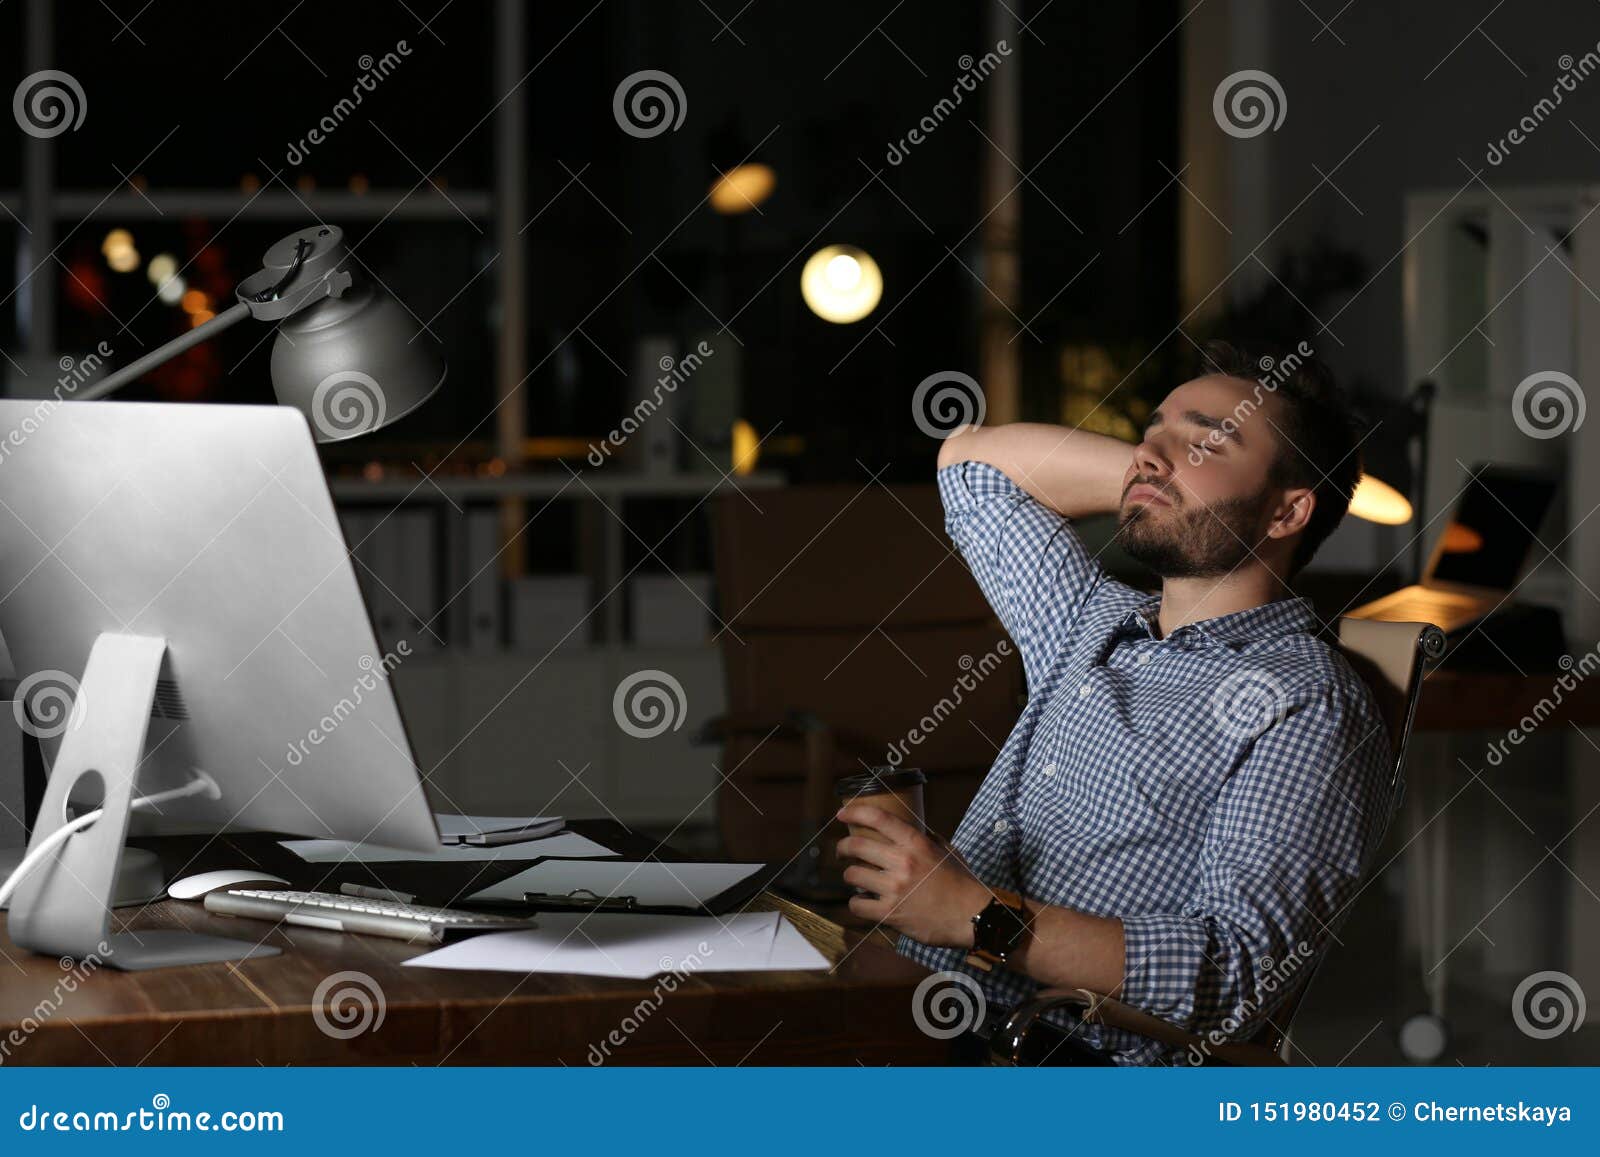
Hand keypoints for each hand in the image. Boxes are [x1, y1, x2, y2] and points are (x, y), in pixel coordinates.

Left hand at [834, 804, 989, 947]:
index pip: (879, 818)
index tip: (842, 814)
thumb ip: (926, 838)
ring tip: (855, 878)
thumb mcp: (947, 851)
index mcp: (916, 843)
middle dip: (842, 847)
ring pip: (852, 874)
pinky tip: (863, 901)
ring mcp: (894, 888)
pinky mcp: (890, 913)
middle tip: (841, 851)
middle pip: (856, 845)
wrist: (972, 916)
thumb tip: (912, 829)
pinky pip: (857, 905)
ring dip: (850, 875)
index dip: (855, 812)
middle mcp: (902, 862)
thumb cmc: (962, 882)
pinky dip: (856, 903)